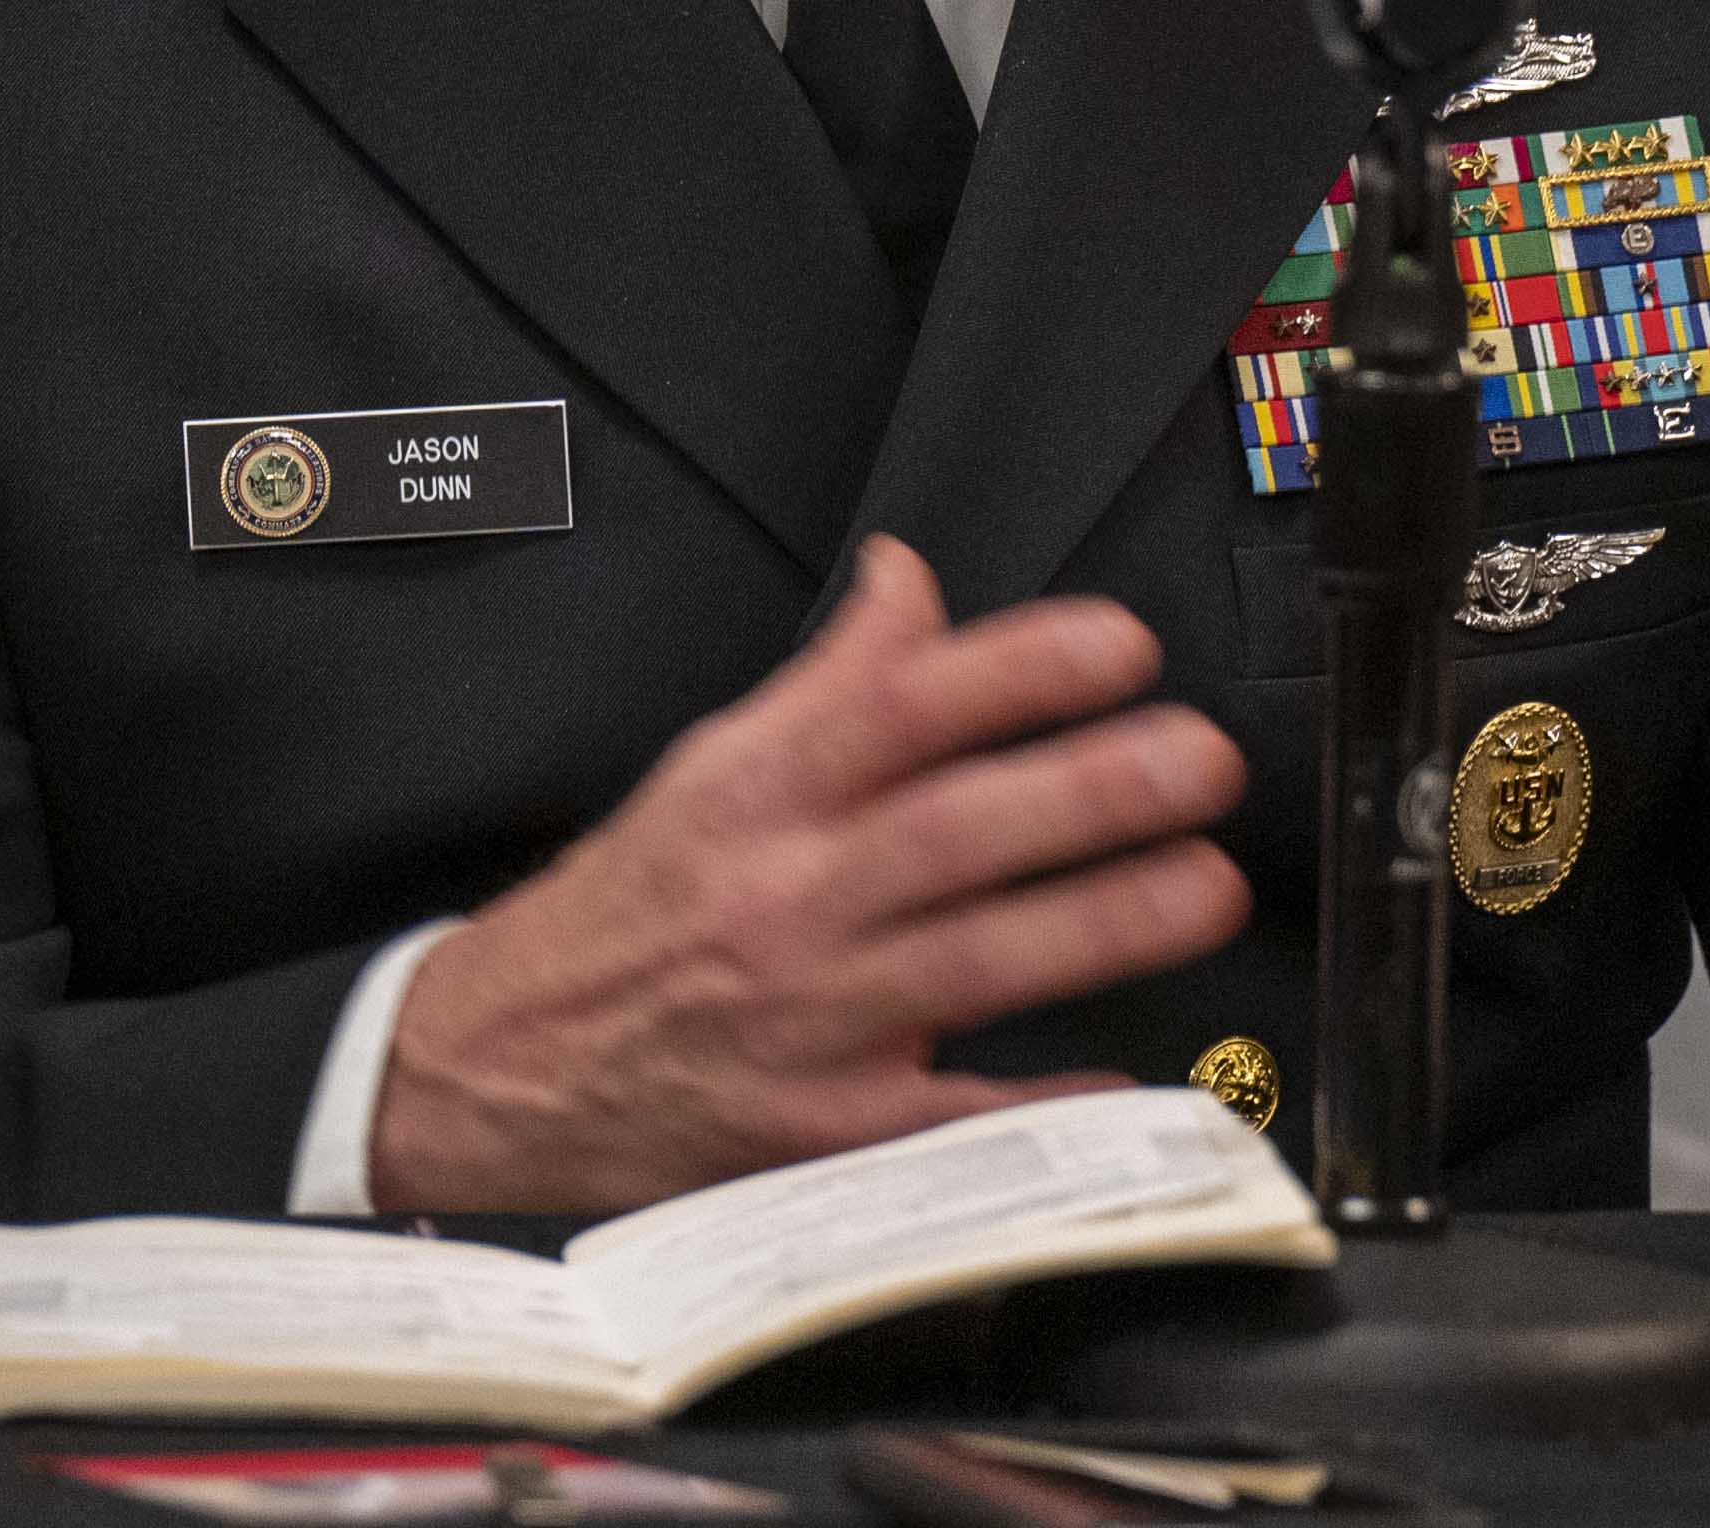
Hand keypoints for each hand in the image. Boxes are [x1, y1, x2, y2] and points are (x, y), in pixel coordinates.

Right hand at [367, 535, 1250, 1215]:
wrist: (502, 1067)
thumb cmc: (626, 912)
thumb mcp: (707, 766)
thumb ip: (828, 678)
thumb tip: (911, 579)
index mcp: (757, 795)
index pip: (897, 708)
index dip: (1017, 669)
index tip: (1121, 645)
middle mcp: (784, 899)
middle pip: (954, 831)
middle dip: (1092, 790)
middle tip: (1201, 757)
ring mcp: (807, 1020)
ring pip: (973, 963)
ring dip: (1102, 922)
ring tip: (1206, 885)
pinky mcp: (821, 1131)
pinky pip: (949, 1119)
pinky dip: (1041, 1100)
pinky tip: (1129, 1071)